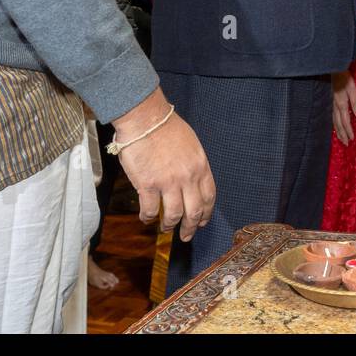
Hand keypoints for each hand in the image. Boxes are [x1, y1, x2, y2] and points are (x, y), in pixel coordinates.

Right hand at [112, 87, 214, 241]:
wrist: (146, 119)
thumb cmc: (166, 127)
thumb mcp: (191, 144)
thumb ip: (193, 164)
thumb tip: (191, 180)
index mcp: (200, 166)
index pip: (209, 196)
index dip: (207, 212)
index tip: (203, 221)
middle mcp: (188, 177)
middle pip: (194, 211)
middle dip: (191, 227)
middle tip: (186, 236)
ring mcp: (168, 183)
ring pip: (173, 215)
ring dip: (170, 225)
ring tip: (166, 228)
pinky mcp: (148, 185)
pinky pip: (150, 210)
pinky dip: (148, 218)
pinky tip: (146, 219)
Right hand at [331, 70, 355, 144]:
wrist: (332, 69)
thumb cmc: (344, 77)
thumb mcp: (352, 88)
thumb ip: (355, 102)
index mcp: (341, 103)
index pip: (346, 121)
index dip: (349, 130)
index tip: (352, 139)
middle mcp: (335, 106)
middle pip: (338, 124)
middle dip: (343, 134)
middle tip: (346, 144)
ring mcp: (331, 104)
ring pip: (334, 121)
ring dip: (338, 131)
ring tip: (341, 139)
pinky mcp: (330, 101)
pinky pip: (331, 116)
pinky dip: (333, 124)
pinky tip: (334, 127)